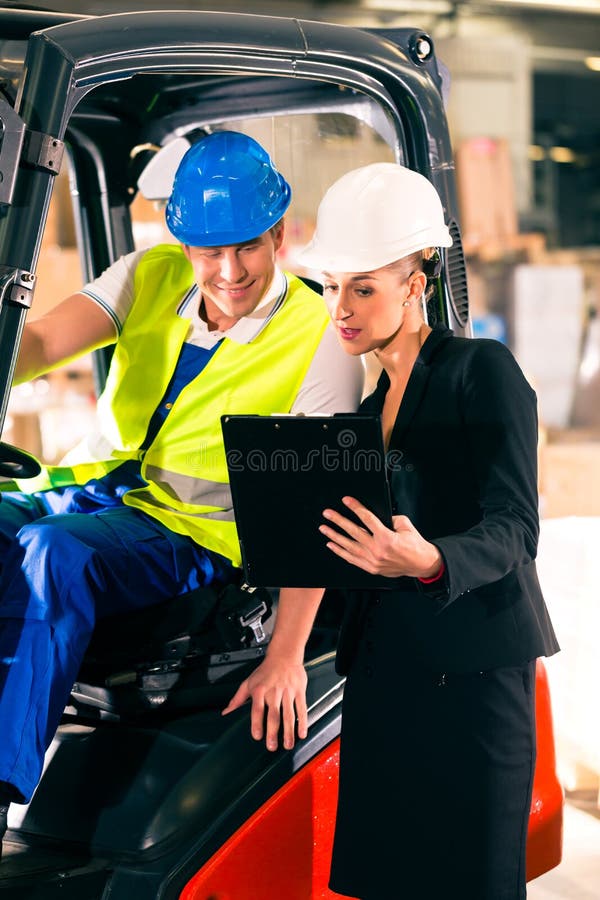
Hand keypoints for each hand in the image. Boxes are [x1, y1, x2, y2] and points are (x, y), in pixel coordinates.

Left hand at [222, 653, 307, 751]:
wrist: (284, 654)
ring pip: (289, 714)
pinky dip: (302, 722)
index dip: (257, 723)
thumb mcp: (249, 682)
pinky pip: (301, 708)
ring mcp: (288, 691)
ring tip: (287, 744)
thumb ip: (237, 699)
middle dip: (273, 732)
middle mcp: (274, 691)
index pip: (257, 709)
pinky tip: (301, 733)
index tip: (257, 736)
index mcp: (260, 690)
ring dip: (288, 731)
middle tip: (272, 746)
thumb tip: (226, 712)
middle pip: (274, 714)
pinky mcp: (299, 691)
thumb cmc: (265, 670)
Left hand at [319, 496, 441, 578]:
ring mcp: (373, 561)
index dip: (355, 507)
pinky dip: (340, 552)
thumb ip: (390, 518)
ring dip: (334, 536)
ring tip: (324, 528)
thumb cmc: (414, 544)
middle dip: (339, 521)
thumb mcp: (405, 525)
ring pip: (349, 546)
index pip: (366, 519)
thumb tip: (374, 515)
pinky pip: (351, 559)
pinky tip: (332, 544)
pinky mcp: (371, 568)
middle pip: (353, 532)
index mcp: (387, 537)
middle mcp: (378, 550)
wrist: (421, 564)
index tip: (346, 500)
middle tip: (328, 513)